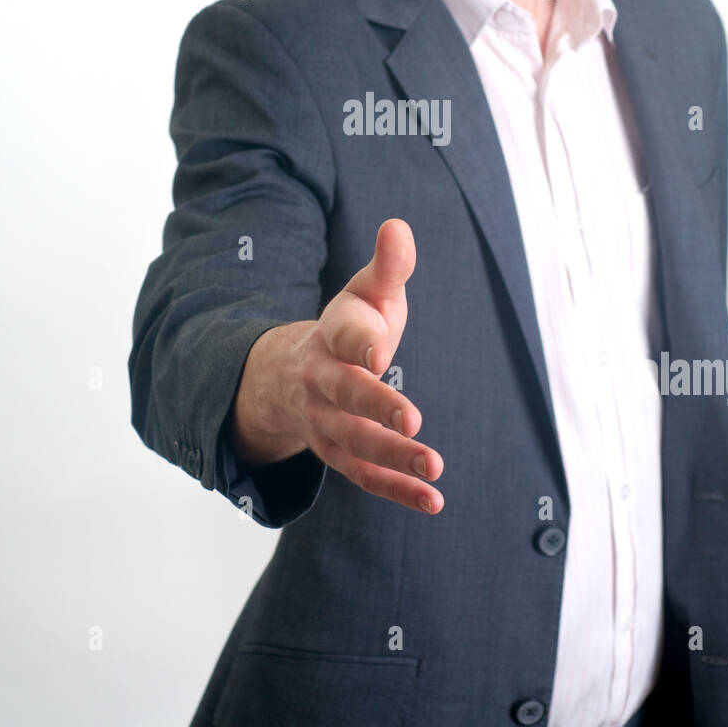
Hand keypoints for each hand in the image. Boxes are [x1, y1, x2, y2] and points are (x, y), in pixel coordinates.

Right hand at [230, 218, 443, 513]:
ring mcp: (325, 421)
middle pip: (346, 396)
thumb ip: (388, 266)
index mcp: (332, 335)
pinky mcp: (338, 453)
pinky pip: (365, 476)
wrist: (292, 373)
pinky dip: (397, 490)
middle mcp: (322, 381)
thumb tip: (398, 226)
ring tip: (435, 467)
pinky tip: (433, 500)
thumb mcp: (366, 293)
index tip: (380, 352)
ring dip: (392, 458)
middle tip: (413, 421)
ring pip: (355, 443)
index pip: (344, 337)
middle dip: (377, 407)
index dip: (361, 343)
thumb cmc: (350, 327)